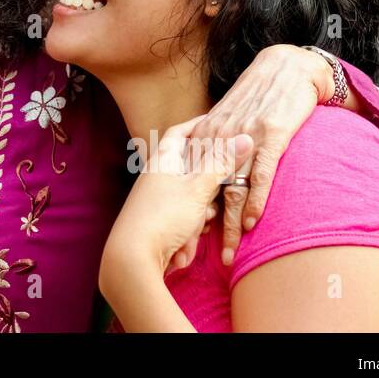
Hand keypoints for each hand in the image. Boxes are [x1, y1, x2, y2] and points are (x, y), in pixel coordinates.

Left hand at [100, 117, 252, 292]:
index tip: (216, 120)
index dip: (197, 124)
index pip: (180, 133)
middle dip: (208, 185)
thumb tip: (246, 137)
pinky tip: (186, 246)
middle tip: (218, 194)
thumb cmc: (163, 217)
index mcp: (162, 160)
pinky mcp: (160, 221)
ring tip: (198, 226)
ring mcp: (157, 199)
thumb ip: (221, 164)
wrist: (132, 258)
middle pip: (191, 169)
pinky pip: (184, 219)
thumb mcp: (197, 189)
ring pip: (191, 198)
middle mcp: (157, 176)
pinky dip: (190, 230)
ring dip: (200, 215)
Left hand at [189, 44, 333, 265]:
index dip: (179, 204)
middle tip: (192, 259)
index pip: (183, 176)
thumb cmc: (255, 98)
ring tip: (228, 254)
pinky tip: (253, 221)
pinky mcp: (270, 136)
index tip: (176, 236)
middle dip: (200, 226)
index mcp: (201, 133)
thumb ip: (212, 152)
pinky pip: (258, 173)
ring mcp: (242, 136)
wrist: (286, 68)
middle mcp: (216, 136)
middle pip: (203, 188)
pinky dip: (254, 199)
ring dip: (229, 224)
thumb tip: (200, 183)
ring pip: (229, 187)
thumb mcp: (225, 125)